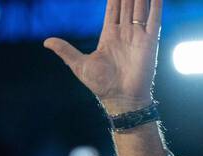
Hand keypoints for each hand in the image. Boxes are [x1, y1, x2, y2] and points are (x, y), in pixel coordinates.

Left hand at [44, 0, 162, 114]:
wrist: (121, 99)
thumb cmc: (101, 85)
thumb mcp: (79, 65)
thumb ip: (65, 51)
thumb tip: (46, 42)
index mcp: (109, 35)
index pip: (113, 8)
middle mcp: (125, 33)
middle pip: (127, 4)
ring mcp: (138, 36)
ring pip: (140, 8)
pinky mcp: (150, 42)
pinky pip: (154, 19)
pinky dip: (156, 5)